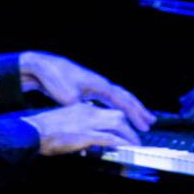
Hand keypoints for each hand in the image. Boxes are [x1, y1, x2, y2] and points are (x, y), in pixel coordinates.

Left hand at [19, 51, 154, 131]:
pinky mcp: (88, 90)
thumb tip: (88, 118)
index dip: (135, 114)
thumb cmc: (57, 79)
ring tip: (140, 118)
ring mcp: (95, 87)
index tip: (144, 125)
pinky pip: (109, 100)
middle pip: (125, 98)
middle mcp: (101, 85)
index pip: (124, 101)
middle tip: (150, 122)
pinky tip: (116, 114)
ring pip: (118, 99)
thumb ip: (83, 110)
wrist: (44, 67)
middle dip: (139, 111)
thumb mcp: (69, 97)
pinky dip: (116, 108)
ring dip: (130, 109)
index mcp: (101, 86)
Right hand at [21, 102, 142, 155]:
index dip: (120, 120)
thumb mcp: (64, 122)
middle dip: (129, 126)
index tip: (126, 129)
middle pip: (117, 115)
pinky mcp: (86, 135)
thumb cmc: (45, 130)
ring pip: (118, 125)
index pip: (107, 112)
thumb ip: (78, 126)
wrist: (33, 131)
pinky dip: (121, 143)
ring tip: (136, 145)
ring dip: (129, 136)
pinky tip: (126, 148)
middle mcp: (89, 112)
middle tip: (136, 138)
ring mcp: (88, 123)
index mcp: (83, 108)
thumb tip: (86, 139)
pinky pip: (110, 138)